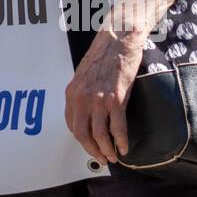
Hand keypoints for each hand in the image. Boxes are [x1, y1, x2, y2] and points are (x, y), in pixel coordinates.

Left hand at [64, 27, 146, 165]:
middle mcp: (82, 97)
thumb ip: (83, 93)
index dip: (81, 139)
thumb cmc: (103, 54)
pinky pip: (117, 128)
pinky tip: (125, 147)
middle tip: (101, 158)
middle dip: (92, 150)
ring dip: (107, 150)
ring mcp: (98, 99)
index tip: (89, 145)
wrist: (118, 39)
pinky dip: (121, 142)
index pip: (71, 124)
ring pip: (100, 135)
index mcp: (72, 92)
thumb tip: (86, 111)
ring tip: (114, 156)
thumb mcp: (84, 74)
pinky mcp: (116, 99)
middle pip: (82, 134)